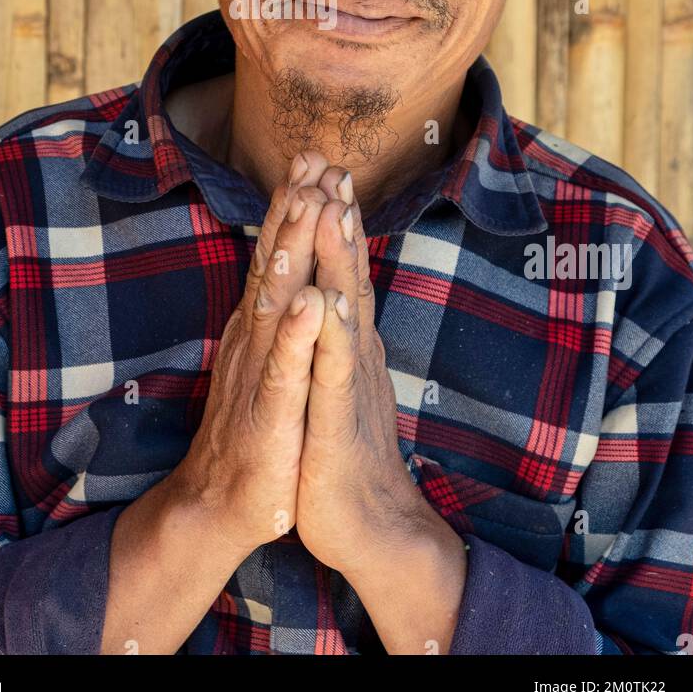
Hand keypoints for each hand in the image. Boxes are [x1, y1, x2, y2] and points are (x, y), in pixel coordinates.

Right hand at [175, 151, 330, 560]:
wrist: (218, 506)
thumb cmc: (254, 431)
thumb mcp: (268, 362)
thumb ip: (276, 314)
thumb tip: (285, 267)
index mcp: (260, 327)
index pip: (279, 257)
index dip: (295, 207)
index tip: (314, 158)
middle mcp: (254, 339)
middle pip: (274, 265)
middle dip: (293, 210)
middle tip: (311, 159)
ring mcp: (260, 373)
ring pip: (277, 303)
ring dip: (292, 252)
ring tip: (308, 205)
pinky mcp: (271, 416)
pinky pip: (286, 370)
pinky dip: (299, 335)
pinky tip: (314, 304)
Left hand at [294, 173, 437, 576]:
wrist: (368, 525)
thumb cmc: (342, 450)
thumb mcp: (333, 382)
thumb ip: (334, 336)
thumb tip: (334, 291)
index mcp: (345, 344)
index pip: (339, 272)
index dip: (333, 221)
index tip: (324, 169)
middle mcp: (352, 355)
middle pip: (345, 277)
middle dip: (338, 220)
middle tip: (334, 166)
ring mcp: (347, 386)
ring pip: (342, 311)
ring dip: (339, 260)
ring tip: (335, 210)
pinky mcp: (335, 423)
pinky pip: (330, 373)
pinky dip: (329, 336)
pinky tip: (327, 303)